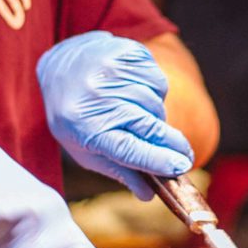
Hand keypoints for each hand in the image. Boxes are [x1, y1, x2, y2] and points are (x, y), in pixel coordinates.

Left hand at [36, 31, 193, 198]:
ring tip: (137, 114)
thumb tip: (148, 195)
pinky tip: (136, 92)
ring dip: (155, 115)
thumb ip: (118, 170)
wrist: (62, 66)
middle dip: (171, 143)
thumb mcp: (85, 148)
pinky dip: (154, 92)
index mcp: (83, 126)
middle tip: (185, 156)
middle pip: (147, 125)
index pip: (126, 148)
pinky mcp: (126, 53)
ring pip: (157, 102)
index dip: (156, 159)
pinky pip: (158, 80)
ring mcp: (112, 70)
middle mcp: (97, 96)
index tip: (180, 167)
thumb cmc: (76, 115)